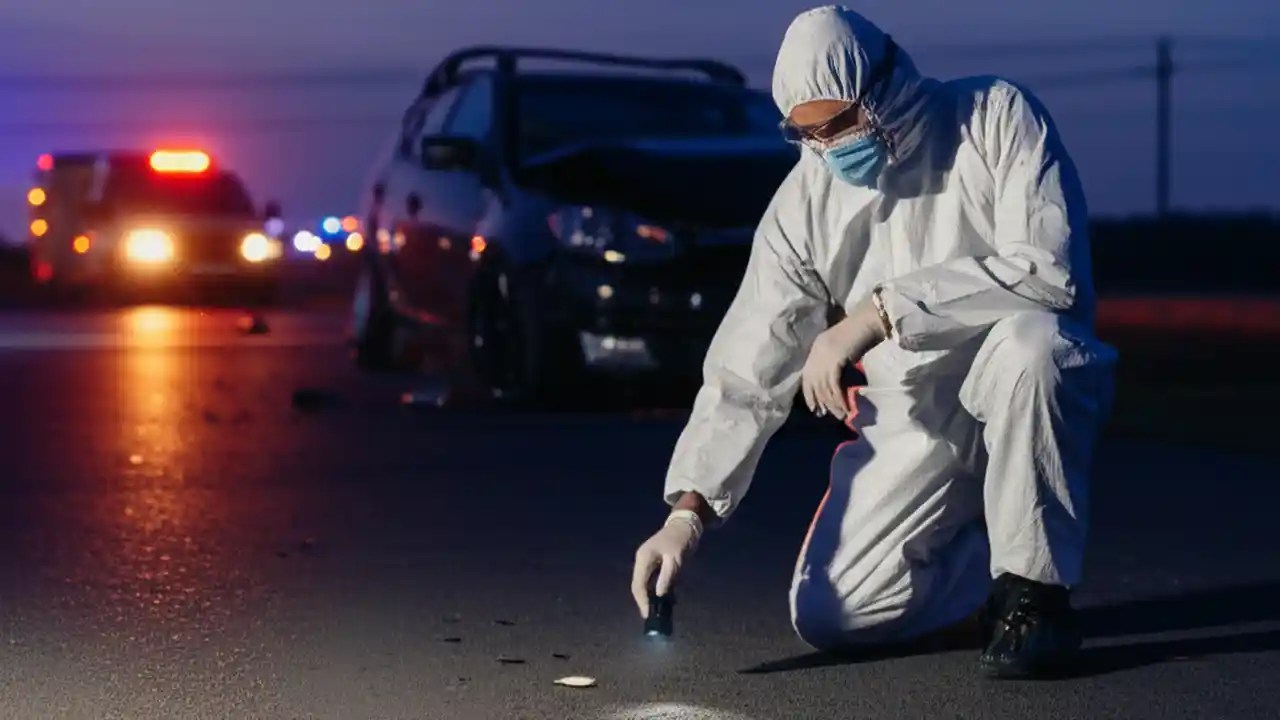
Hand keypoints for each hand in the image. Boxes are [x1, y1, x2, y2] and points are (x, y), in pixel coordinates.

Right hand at [631, 511, 702, 617]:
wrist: (685, 525)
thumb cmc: (680, 540)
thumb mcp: (676, 558)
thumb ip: (667, 576)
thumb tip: (658, 594)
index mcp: (644, 558)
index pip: (638, 584)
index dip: (642, 601)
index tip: (647, 614)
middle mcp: (642, 561)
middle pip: (639, 586)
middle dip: (645, 601)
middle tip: (652, 616)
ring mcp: (648, 562)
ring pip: (645, 584)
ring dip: (651, 597)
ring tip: (659, 611)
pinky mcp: (655, 563)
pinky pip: (653, 580)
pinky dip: (658, 590)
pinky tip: (667, 599)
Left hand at [801, 295, 887, 417]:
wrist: (868, 321)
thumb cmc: (859, 332)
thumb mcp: (840, 347)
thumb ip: (833, 361)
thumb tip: (833, 382)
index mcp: (815, 349)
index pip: (807, 377)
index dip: (809, 394)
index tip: (814, 408)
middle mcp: (816, 354)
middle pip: (814, 384)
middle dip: (820, 402)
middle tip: (827, 415)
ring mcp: (823, 357)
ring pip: (824, 388)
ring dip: (833, 404)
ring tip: (840, 416)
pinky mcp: (834, 362)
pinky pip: (834, 387)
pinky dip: (839, 399)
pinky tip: (845, 408)